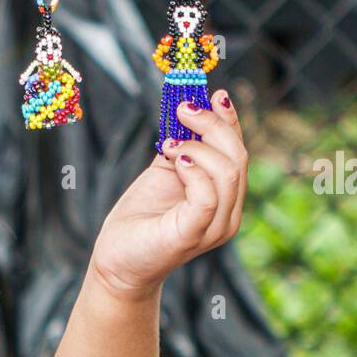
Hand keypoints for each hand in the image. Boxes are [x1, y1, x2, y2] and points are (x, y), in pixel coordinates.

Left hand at [89, 89, 246, 300]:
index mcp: (226, 198)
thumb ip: (180, 146)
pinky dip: (194, 171)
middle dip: (211, 125)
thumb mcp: (164, 173)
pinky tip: (176, 160)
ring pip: (227, 173)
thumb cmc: (140, 220)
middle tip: (183, 108)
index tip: (215, 94)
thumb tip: (186, 107)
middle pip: (238, 157)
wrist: (117, 262)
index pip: (239, 152)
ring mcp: (214, 228)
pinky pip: (207, 197)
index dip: (230, 121)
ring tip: (169, 143)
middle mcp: (228, 214)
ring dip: (198, 146)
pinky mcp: (193, 235)